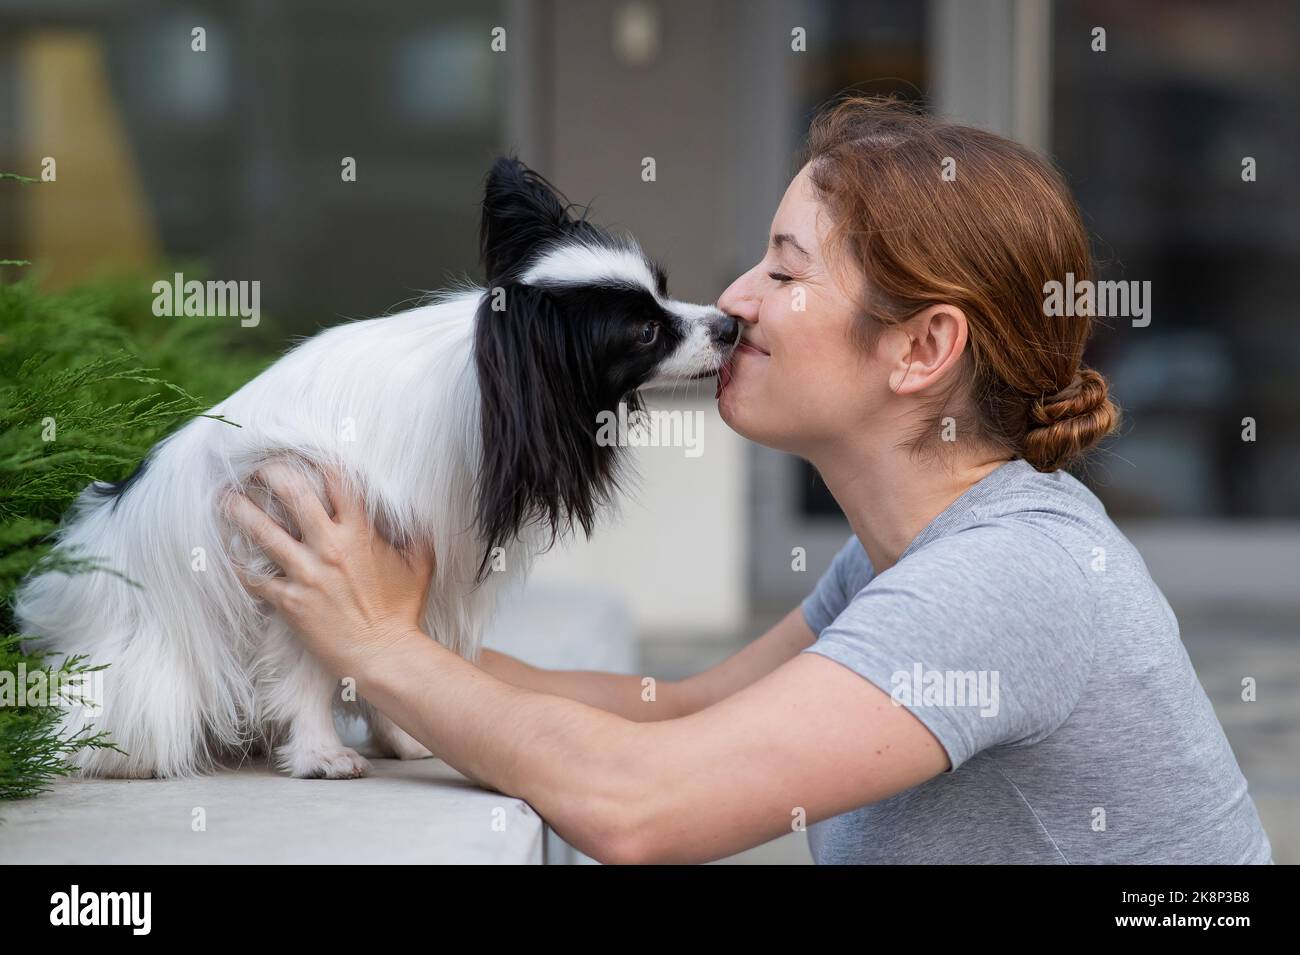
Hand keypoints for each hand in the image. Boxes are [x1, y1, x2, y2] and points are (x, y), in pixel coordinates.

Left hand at [224, 463, 434, 673]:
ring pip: (262, 530)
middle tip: (256, 467)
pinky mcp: (289, 600)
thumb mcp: (420, 564)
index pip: (336, 480)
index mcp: (359, 532)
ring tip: (224, 497)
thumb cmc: (403, 610)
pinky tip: (224, 553)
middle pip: (291, 492)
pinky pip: (253, 577)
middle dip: (270, 472)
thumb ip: (416, 532)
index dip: (317, 458)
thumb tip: (415, 509)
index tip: (302, 450)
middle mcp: (329, 546)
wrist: (383, 654)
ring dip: (239, 509)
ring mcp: (306, 573)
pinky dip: (237, 564)